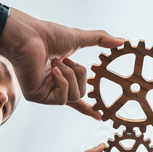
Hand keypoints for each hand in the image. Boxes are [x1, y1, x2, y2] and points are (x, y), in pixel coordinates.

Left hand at [0, 12, 124, 117]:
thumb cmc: (48, 34)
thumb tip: (122, 41)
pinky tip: (53, 69)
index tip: (98, 116)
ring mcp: (44, 93)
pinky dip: (63, 81)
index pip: (76, 95)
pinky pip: (63, 98)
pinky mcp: (37, 97)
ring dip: (70, 76)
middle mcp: (51, 87)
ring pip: (74, 96)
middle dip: (80, 75)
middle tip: (66, 60)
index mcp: (60, 76)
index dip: (87, 106)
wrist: (30, 35)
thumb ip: (101, 40)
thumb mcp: (80, 38)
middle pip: (81, 93)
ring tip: (57, 62)